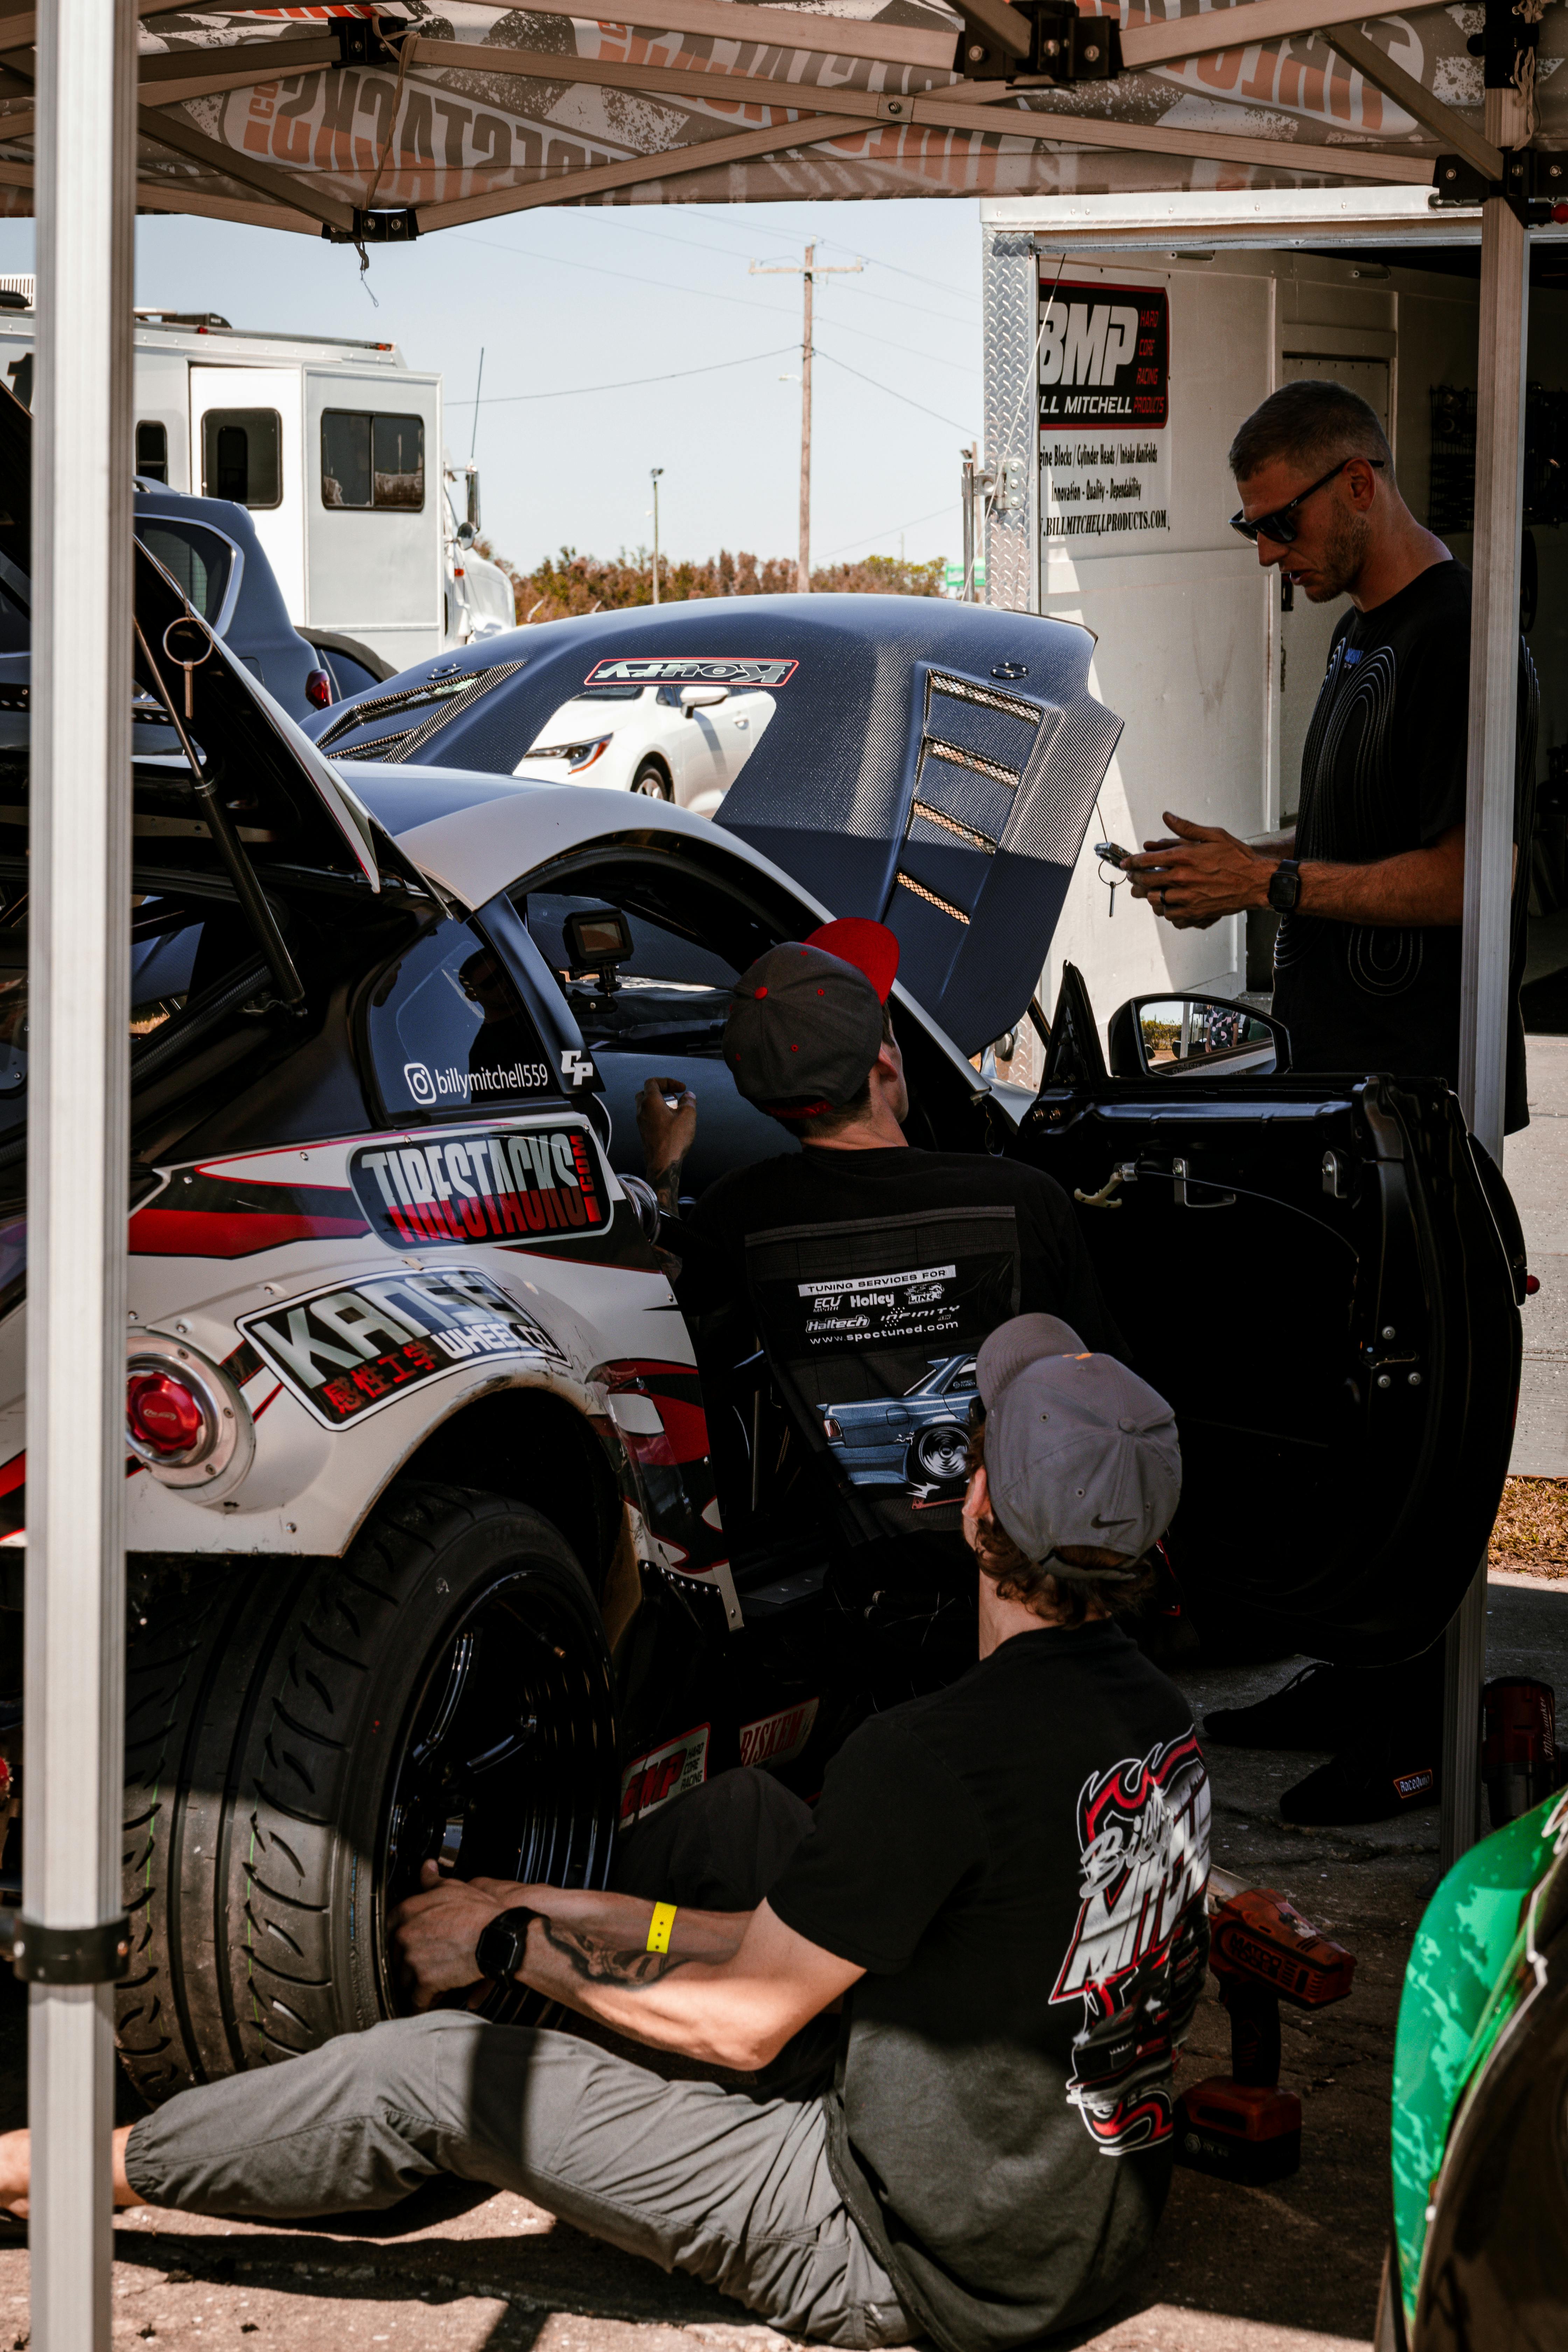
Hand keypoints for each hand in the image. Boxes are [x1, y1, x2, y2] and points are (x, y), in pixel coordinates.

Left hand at [388, 1862, 517, 2010]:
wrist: (495, 1938)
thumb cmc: (478, 1913)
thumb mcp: (453, 1888)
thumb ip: (433, 1880)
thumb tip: (427, 1867)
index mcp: (408, 1911)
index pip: (388, 1926)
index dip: (397, 1936)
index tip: (404, 1943)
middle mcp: (405, 1935)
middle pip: (394, 1955)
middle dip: (404, 1962)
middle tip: (418, 1964)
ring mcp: (412, 1960)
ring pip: (403, 1978)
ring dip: (412, 1983)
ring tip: (425, 1983)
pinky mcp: (423, 1982)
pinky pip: (416, 1999)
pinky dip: (421, 2002)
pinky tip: (428, 2001)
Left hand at [635, 1077, 696, 1213]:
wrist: (662, 1164)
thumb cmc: (673, 1141)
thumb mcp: (687, 1116)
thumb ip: (689, 1102)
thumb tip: (689, 1096)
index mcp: (650, 1102)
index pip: (653, 1082)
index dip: (668, 1081)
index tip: (681, 1088)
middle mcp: (642, 1111)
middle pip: (646, 1092)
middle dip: (662, 1091)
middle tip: (674, 1097)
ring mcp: (641, 1122)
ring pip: (647, 1105)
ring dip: (661, 1103)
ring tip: (675, 1110)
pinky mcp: (644, 1132)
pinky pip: (649, 1117)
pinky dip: (659, 1114)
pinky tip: (672, 1122)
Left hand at [1126, 812, 1272, 923]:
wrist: (1256, 881)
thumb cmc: (1237, 858)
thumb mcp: (1213, 835)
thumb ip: (1186, 827)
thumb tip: (1167, 817)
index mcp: (1184, 857)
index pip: (1145, 861)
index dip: (1131, 862)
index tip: (1125, 863)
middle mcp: (1182, 879)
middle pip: (1145, 881)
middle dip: (1135, 878)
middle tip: (1133, 876)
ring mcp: (1187, 898)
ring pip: (1155, 900)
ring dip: (1150, 895)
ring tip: (1150, 890)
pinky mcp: (1195, 913)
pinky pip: (1170, 915)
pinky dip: (1166, 910)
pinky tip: (1168, 903)